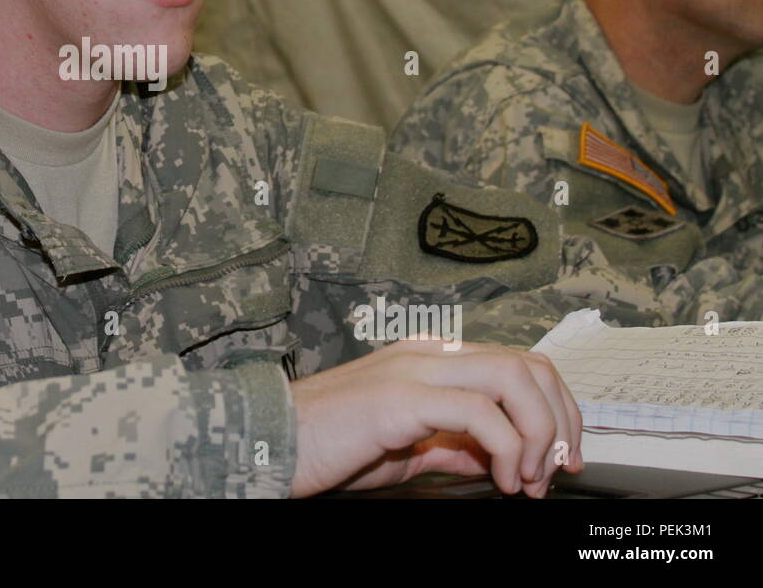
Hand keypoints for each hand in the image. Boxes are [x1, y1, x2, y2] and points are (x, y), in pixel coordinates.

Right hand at [288, 338, 583, 497]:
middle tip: (555, 471)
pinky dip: (508, 449)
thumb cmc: (329, 445)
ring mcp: (415, 370)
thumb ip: (452, 443)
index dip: (555, 412)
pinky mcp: (401, 397)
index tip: (558, 461)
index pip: (518, 365)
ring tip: (526, 479)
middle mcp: (429, 354)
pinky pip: (480, 412)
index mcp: (431, 360)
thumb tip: (500, 458)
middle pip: (529, 364)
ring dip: (540, 434)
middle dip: (561, 421)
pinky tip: (500, 480)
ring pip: (514, 377)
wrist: (273, 443)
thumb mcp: (406, 447)